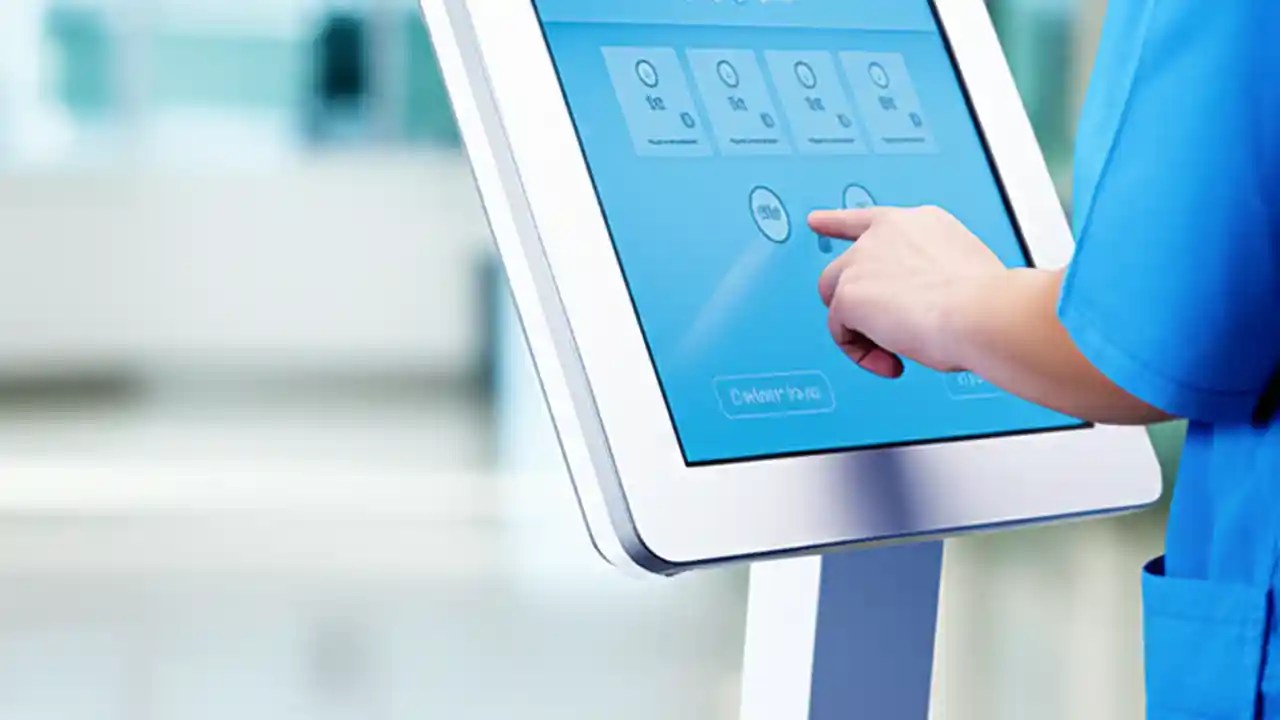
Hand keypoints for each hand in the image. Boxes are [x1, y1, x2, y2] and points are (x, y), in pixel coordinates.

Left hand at [812, 206, 1006, 378]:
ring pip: (836, 300)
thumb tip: (912, 304)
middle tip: (885, 331)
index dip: (836, 222)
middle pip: (843, 270)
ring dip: (860, 330)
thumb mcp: (957, 270)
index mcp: (918, 223)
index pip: (867, 220)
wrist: (982, 312)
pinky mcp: (848, 295)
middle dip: (856, 302)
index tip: (816, 221)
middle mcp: (883, 235)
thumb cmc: (984, 301)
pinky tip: (892, 359)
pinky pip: (841, 332)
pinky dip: (861, 353)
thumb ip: (925, 275)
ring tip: (895, 348)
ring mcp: (860, 262)